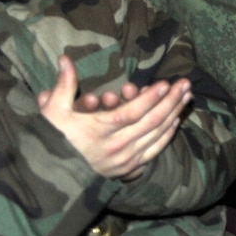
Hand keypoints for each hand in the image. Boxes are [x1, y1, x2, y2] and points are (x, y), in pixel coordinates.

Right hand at [38, 55, 189, 180]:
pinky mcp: (127, 169)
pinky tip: (175, 121)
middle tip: (186, 84)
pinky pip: (153, 151)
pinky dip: (166, 135)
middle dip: (171, 101)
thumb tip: (64, 58)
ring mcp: (124, 160)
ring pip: (157, 136)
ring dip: (174, 114)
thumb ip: (64, 85)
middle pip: (152, 122)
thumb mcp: (53, 112)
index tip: (165, 83)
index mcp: (99, 131)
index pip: (133, 113)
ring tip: (187, 97)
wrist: (49, 177)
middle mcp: (116, 147)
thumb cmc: (52, 141)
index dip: (151, 98)